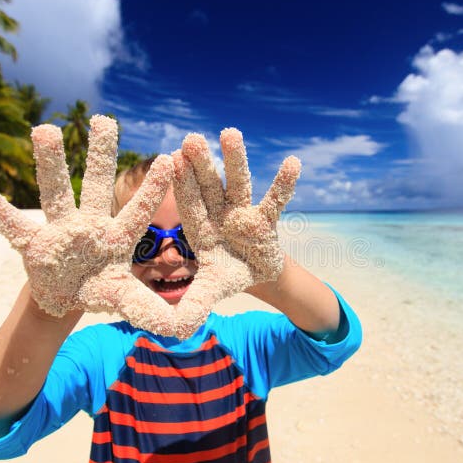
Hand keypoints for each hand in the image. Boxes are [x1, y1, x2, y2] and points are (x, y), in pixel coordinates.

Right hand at [0, 115, 179, 334]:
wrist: (64, 296)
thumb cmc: (99, 287)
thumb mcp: (124, 300)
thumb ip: (149, 308)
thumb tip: (184, 329)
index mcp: (115, 237)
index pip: (137, 211)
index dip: (152, 189)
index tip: (169, 160)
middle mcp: (88, 224)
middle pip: (95, 185)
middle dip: (100, 154)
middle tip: (105, 119)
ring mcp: (58, 229)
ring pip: (54, 191)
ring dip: (49, 162)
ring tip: (44, 128)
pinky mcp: (31, 242)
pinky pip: (7, 222)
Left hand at [172, 128, 300, 328]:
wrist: (256, 275)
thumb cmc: (227, 275)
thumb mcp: (210, 291)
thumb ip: (193, 304)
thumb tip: (172, 329)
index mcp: (201, 230)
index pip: (188, 205)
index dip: (179, 185)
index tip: (169, 160)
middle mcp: (219, 216)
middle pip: (209, 187)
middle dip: (200, 165)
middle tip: (189, 138)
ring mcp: (243, 214)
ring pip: (238, 184)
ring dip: (235, 160)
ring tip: (229, 132)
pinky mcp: (267, 220)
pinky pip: (277, 200)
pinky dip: (285, 183)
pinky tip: (293, 161)